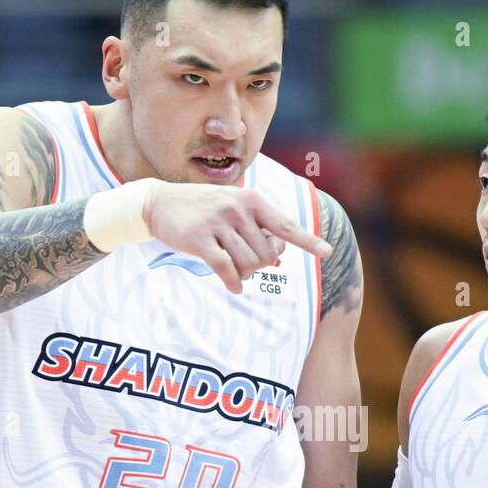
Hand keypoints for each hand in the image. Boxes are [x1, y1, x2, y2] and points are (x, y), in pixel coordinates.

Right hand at [145, 183, 331, 293]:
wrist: (159, 203)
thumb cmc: (203, 209)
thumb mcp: (233, 209)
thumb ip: (257, 228)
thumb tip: (279, 258)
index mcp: (252, 200)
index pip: (285, 225)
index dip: (307, 241)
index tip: (327, 252)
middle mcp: (238, 209)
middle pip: (266, 255)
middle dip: (259, 266)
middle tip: (243, 262)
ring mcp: (219, 223)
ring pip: (248, 265)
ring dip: (244, 274)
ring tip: (233, 269)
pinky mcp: (200, 239)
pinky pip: (226, 270)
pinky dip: (233, 283)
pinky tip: (234, 287)